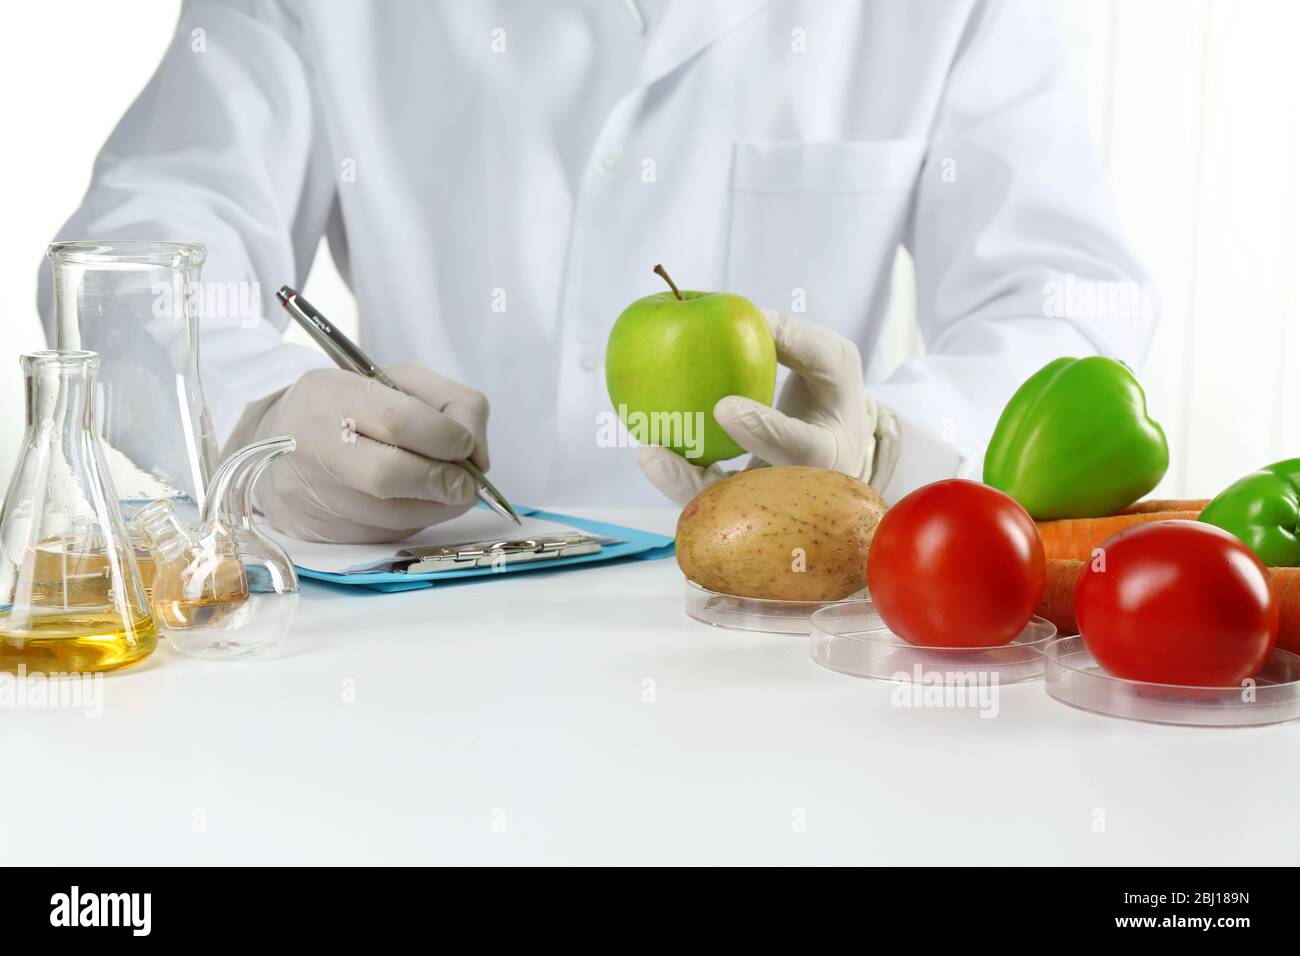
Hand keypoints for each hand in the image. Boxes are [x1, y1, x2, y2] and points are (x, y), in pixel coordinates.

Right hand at [248, 364, 489, 542]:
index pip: (400, 421)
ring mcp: (309, 495)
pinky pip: (385, 535)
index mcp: (330, 395)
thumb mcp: (395, 381)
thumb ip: (449, 402)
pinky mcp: (318, 532)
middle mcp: (311, 446)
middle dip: (445, 481)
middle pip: (392, 475)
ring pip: (396, 516)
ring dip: (438, 507)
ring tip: (444, 489)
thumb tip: (477, 454)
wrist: (271, 446)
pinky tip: (411, 502)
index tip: (466, 445)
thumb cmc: (347, 408)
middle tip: (465, 480)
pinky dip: (413, 521)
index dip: (448, 438)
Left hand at [638, 309, 900, 505]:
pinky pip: (708, 502)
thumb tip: (746, 314)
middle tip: (655, 451)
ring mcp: (770, 509)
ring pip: (721, 511)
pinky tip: (652, 452)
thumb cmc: (830, 396)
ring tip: (649, 455)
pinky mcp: (745, 510)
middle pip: (749, 499)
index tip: (723, 408)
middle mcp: (799, 494)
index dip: (764, 431)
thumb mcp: (830, 361)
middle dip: (701, 483)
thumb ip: (794, 337)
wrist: (837, 444)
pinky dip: (680, 478)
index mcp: (831, 454)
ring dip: (680, 486)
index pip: (800, 448)